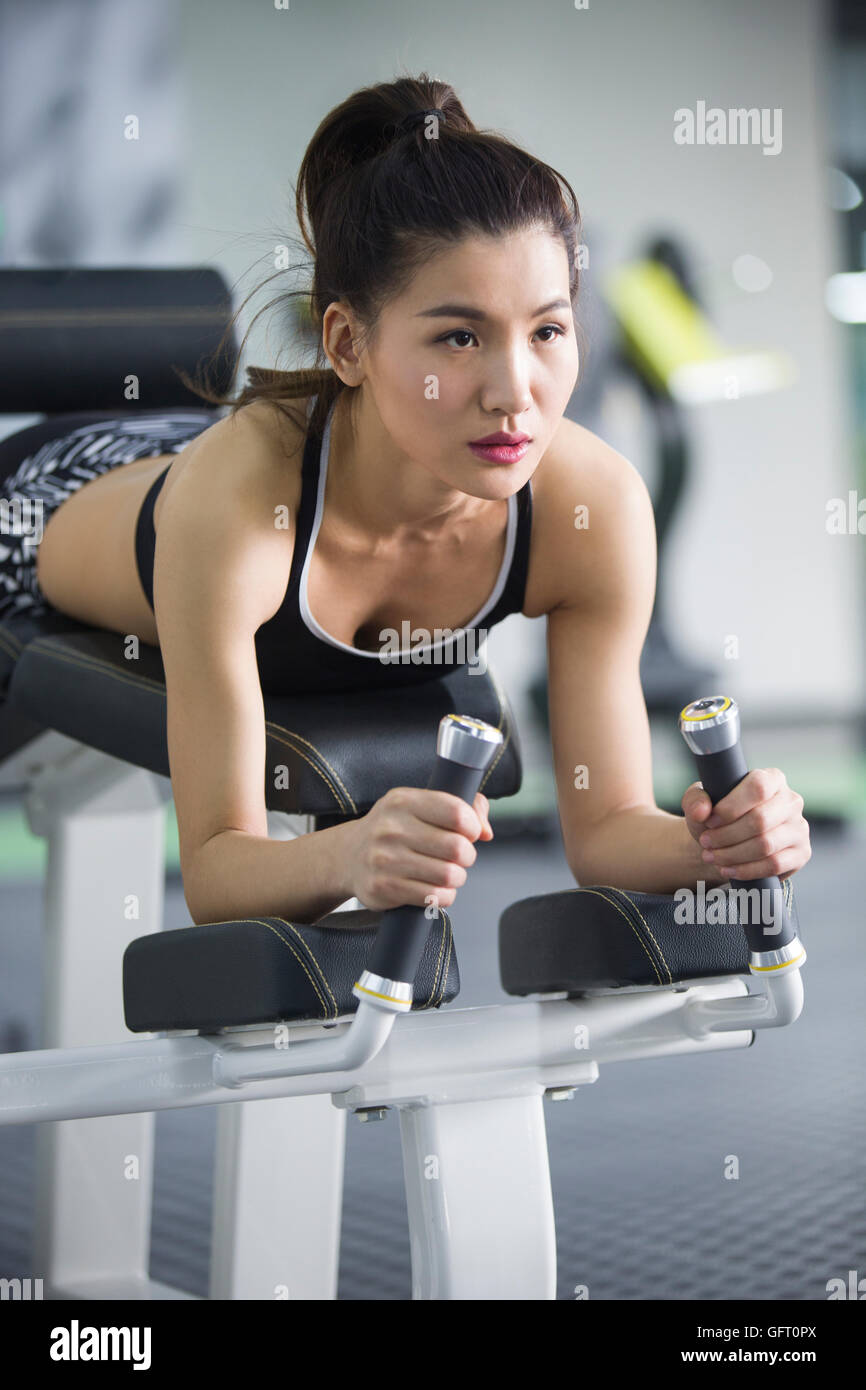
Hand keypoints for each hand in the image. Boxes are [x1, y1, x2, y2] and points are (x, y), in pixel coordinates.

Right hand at [346, 786, 492, 911]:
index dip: (472, 827)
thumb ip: (464, 806)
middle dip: (466, 856)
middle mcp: (391, 828)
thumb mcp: (421, 805)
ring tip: (446, 873)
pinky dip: (443, 896)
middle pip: (457, 848)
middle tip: (458, 856)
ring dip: (456, 878)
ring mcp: (385, 859)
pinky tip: (434, 888)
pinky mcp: (383, 887)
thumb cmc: (395, 830)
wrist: (349, 856)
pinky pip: (434, 897)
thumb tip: (485, 831)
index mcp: (403, 801)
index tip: (468, 833)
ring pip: (449, 875)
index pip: (456, 812)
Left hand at [682, 768, 810, 881]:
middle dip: (726, 835)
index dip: (731, 807)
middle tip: (706, 842)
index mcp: (772, 779)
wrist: (727, 843)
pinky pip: (774, 865)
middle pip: (760, 820)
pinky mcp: (801, 853)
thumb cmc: (717, 818)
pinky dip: (746, 870)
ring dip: (733, 854)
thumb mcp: (700, 802)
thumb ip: (696, 799)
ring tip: (712, 856)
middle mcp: (791, 800)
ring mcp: (799, 828)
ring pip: (766, 845)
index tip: (708, 821)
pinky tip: (728, 869)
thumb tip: (701, 811)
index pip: (758, 787)